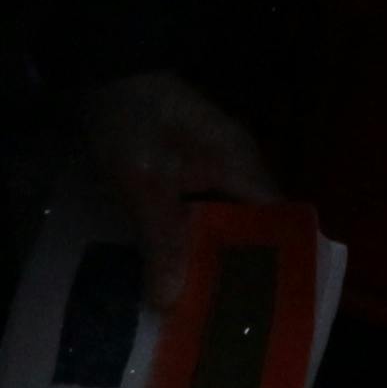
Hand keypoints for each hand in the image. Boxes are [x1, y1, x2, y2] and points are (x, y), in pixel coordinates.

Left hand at [75, 69, 282, 306]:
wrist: (106, 69)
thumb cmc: (132, 122)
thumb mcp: (144, 186)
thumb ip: (162, 242)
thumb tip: (171, 301)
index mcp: (241, 165)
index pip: (280, 221)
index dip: (278, 262)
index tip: (269, 304)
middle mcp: (239, 163)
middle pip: (256, 225)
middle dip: (244, 269)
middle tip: (231, 318)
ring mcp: (215, 162)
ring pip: (229, 220)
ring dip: (218, 257)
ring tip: (207, 305)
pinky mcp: (191, 165)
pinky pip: (205, 210)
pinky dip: (196, 239)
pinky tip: (179, 269)